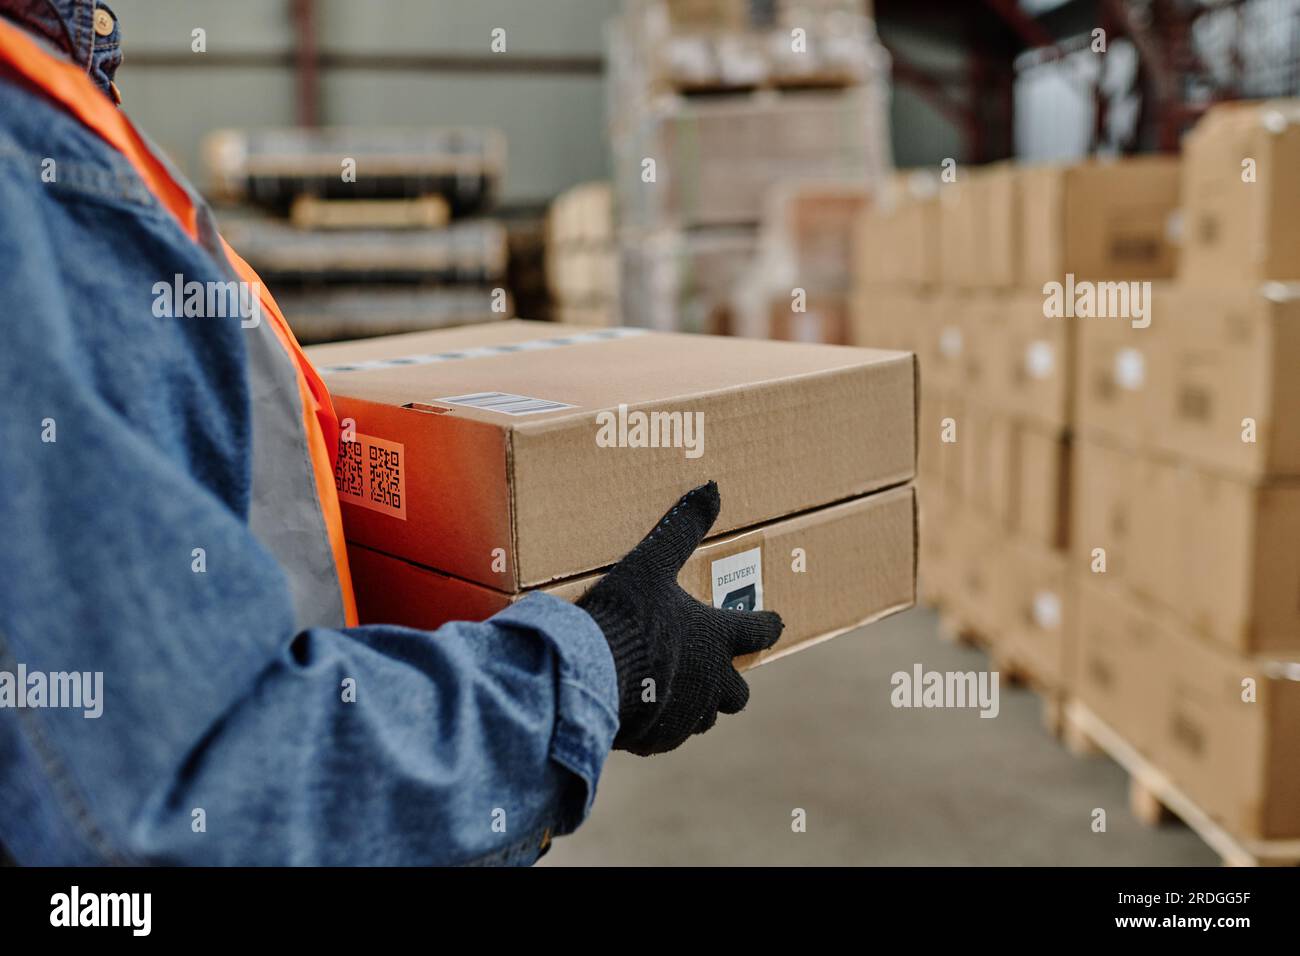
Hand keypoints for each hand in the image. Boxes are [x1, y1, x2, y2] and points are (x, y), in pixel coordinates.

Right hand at [577, 481, 783, 755]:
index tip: (775, 622)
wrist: (587, 673)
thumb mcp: (651, 562)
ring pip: (704, 719)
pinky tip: (637, 708)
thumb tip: (712, 488)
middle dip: (731, 682)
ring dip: (696, 704)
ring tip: (671, 687)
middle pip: (739, 694)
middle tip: (713, 667)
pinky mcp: (656, 738)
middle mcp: (711, 683)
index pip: (759, 632)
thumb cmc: (625, 615)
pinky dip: (659, 723)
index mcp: (716, 638)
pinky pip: (666, 736)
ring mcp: (685, 716)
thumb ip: (681, 527)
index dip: (768, 625)